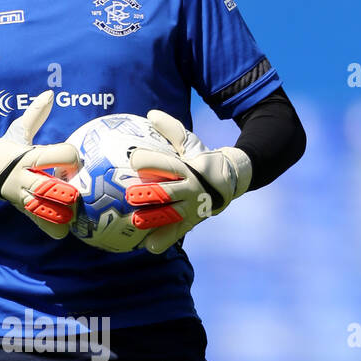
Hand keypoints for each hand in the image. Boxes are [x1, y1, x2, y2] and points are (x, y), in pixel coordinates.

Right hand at [0, 91, 79, 238]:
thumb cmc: (7, 148)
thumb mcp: (19, 130)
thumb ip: (36, 113)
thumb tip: (50, 93)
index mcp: (28, 155)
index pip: (56, 154)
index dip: (70, 156)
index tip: (74, 158)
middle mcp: (25, 176)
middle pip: (49, 186)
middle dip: (66, 190)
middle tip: (78, 191)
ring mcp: (22, 195)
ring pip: (43, 208)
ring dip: (60, 212)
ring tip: (74, 213)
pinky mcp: (22, 208)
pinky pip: (38, 221)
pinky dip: (52, 227)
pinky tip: (65, 229)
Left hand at [125, 108, 251, 253]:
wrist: (230, 181)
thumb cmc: (201, 159)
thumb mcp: (190, 143)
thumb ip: (171, 129)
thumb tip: (151, 114)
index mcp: (188, 168)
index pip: (167, 164)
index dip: (150, 160)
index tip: (132, 158)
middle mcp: (191, 188)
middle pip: (168, 192)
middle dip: (150, 193)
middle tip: (130, 194)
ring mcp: (192, 207)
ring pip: (171, 215)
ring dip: (154, 219)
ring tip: (136, 223)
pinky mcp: (192, 222)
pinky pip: (176, 233)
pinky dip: (164, 240)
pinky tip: (149, 246)